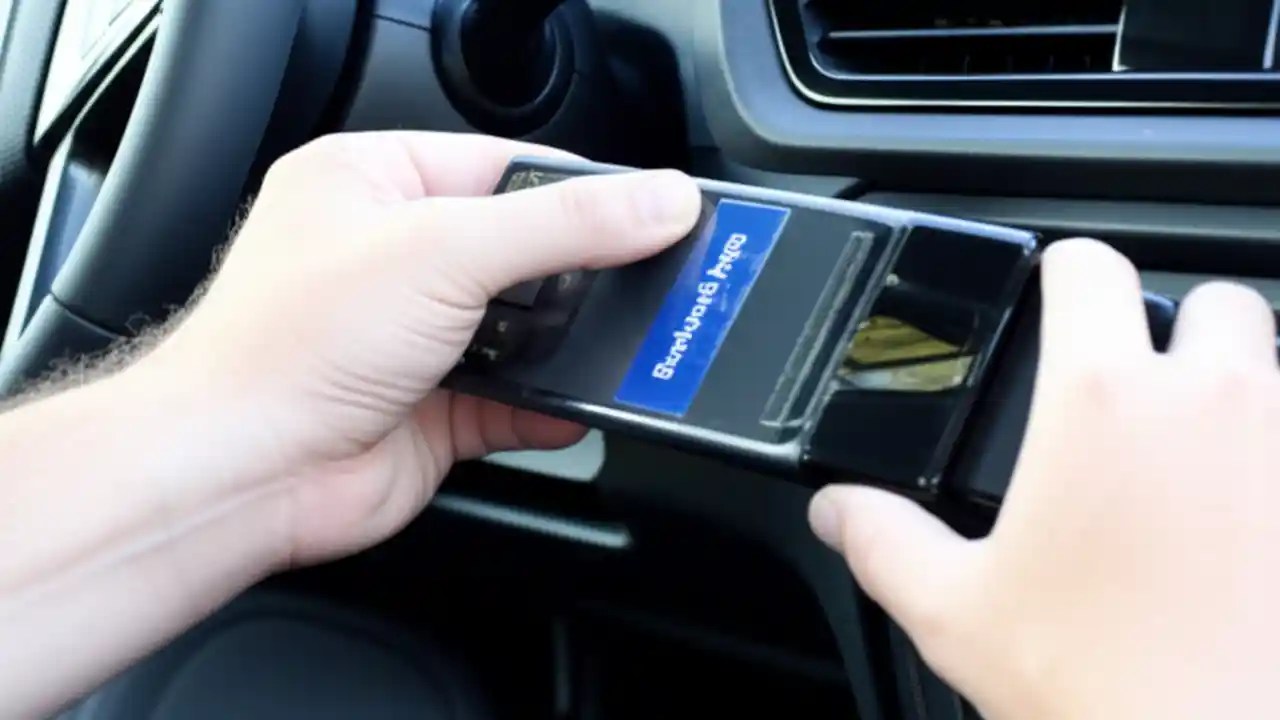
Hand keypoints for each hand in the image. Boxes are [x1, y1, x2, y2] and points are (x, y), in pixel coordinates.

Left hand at [147, 131, 700, 565]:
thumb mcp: (443, 249)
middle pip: (521, 248)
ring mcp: (413, 336)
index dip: (576, 186)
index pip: (501, 164)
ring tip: (617, 341)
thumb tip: (657, 201)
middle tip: (639, 279)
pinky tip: (579, 403)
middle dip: (577, 272)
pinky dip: (550, 404)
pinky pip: (516, 399)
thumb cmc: (287, 346)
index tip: (647, 207)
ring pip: (523, 327)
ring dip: (565, 342)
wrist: (244, 472)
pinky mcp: (432, 407)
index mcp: (372, 182)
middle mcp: (391, 256)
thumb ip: (563, 224)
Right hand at [808, 239, 1279, 718]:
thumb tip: (835, 508)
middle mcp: (1212, 397)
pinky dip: (1274, 455)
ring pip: (1276, 361)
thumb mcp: (955, 611)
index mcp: (1100, 398)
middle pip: (1210, 301)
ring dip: (1240, 386)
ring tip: (1198, 461)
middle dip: (1174, 332)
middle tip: (1136, 403)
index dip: (1063, 276)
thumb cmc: (1101, 686)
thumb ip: (881, 539)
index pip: (1090, 266)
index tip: (1056, 305)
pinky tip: (1247, 518)